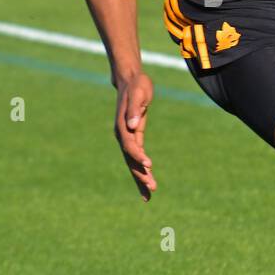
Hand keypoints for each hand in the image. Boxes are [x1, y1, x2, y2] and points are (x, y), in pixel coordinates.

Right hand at [114, 72, 155, 200]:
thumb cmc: (136, 84)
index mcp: (122, 126)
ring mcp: (126, 138)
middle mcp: (122, 135)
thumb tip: (131, 125)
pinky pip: (137, 158)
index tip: (148, 165)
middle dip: (140, 174)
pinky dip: (142, 170)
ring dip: (140, 178)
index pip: (130, 145)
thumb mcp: (138, 93)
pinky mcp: (133, 138)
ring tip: (149, 194)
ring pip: (132, 162)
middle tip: (152, 187)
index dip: (138, 155)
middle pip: (130, 159)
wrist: (130, 80)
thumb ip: (134, 108)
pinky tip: (148, 181)